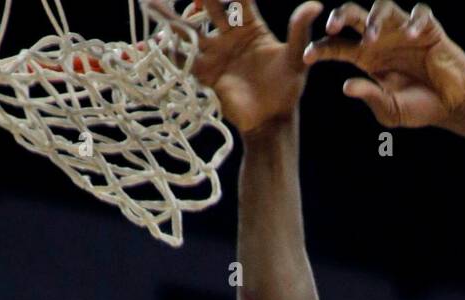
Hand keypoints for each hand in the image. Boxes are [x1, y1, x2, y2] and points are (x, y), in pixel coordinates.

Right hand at [148, 0, 321, 136]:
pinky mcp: (204, 73)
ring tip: (149, 2)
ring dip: (169, 15)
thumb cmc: (286, 90)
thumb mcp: (295, 59)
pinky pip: (181, 59)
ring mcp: (214, 53)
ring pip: (188, 28)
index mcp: (250, 26)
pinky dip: (165, 51)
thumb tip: (315, 4)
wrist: (271, 122)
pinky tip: (149, 41)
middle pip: (207, 6)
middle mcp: (228, 35)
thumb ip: (299, 31)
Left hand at [304, 2, 464, 127]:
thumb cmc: (420, 107)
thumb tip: (346, 87)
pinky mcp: (429, 28)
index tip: (306, 57)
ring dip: (374, 19)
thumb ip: (370, 97)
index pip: (337, 47)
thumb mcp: (391, 110)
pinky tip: (412, 35)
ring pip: (383, 7)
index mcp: (367, 58)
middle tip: (331, 27)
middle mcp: (381, 39)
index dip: (320, 49)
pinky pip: (420, 14)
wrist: (454, 105)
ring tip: (371, 37)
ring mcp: (404, 30)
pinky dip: (414, 20)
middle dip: (340, 16)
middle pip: (354, 15)